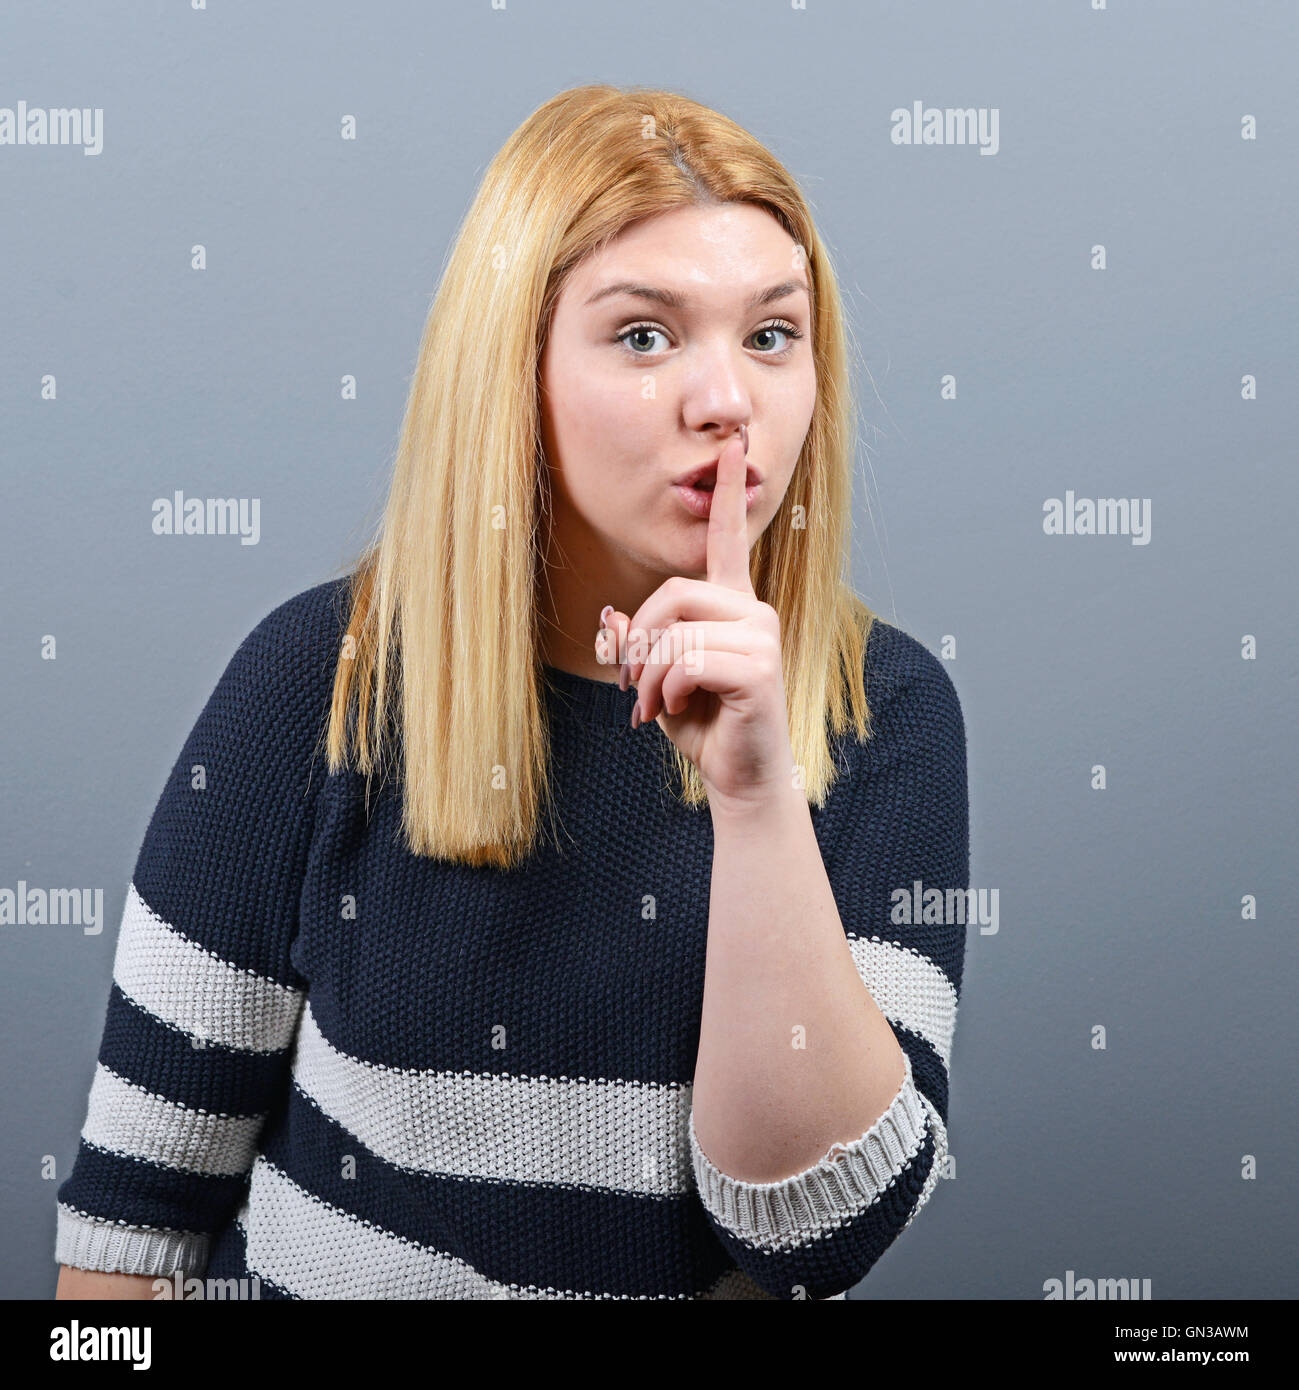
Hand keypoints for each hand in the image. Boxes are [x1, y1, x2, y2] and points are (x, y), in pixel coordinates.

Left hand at [593, 431, 795, 811]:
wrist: (740, 777)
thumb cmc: (704, 725)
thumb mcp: (657, 680)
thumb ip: (639, 645)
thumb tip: (614, 619)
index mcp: (733, 606)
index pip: (728, 540)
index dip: (725, 494)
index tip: (730, 446)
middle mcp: (752, 612)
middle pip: (673, 593)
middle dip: (639, 642)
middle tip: (630, 686)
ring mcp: (761, 636)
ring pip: (675, 631)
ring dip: (646, 676)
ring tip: (648, 706)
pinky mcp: (760, 667)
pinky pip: (686, 661)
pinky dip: (663, 691)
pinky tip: (670, 711)